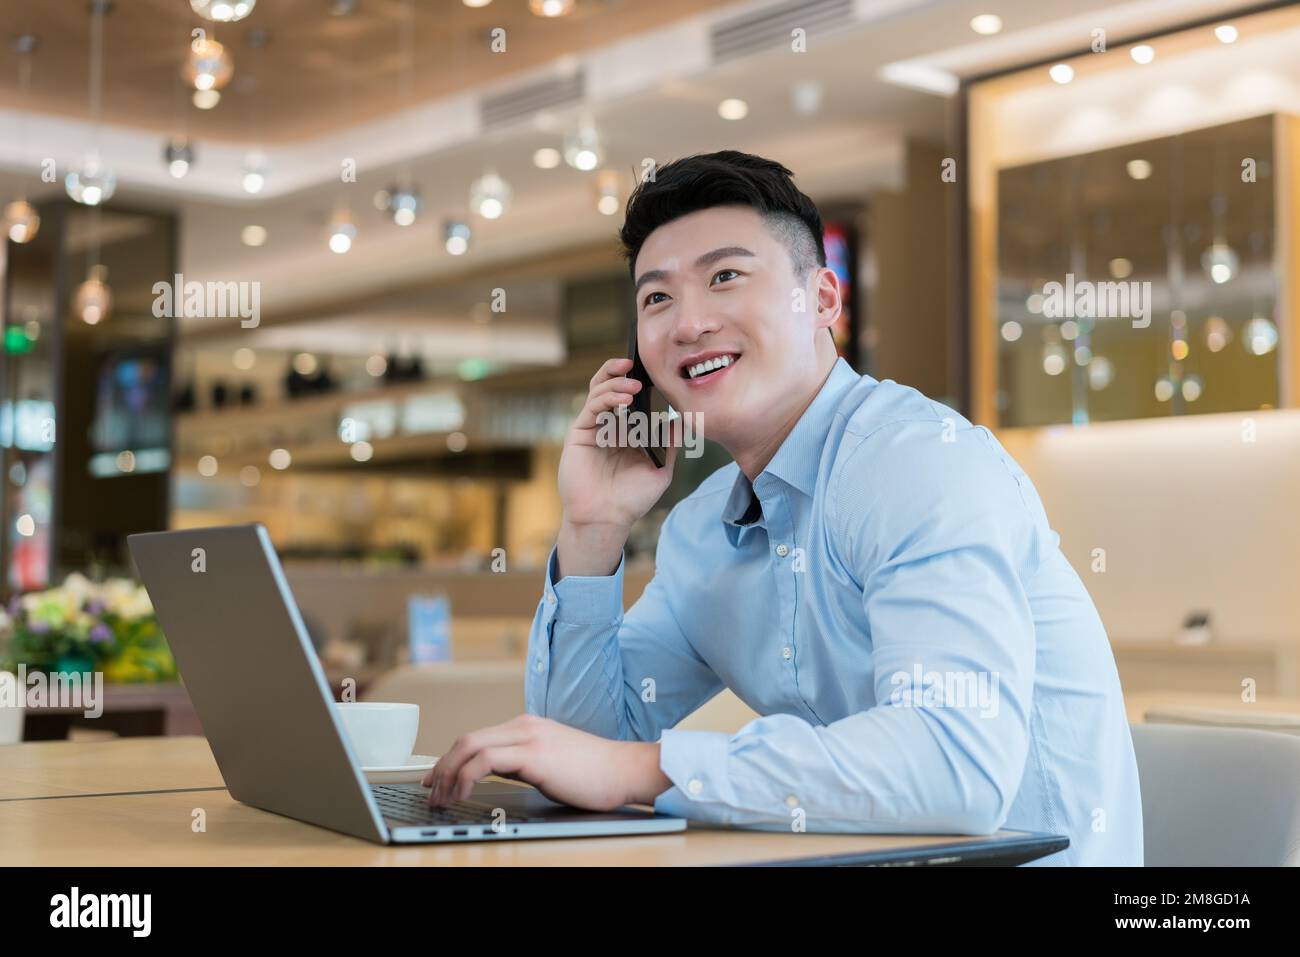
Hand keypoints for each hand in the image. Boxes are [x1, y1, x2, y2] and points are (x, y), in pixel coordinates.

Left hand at [422, 713, 670, 811]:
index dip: (449, 758)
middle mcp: (525, 726)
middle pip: (466, 740)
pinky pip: (485, 761)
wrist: (626, 770)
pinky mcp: (534, 755)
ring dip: (447, 774)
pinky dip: (464, 777)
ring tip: (441, 799)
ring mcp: (529, 738)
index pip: (477, 738)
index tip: (435, 779)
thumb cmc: (597, 772)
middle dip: (441, 766)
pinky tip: (462, 796)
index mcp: (528, 727)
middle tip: (430, 791)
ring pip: (469, 746)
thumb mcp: (552, 761)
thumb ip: (523, 761)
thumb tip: (496, 774)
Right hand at [557, 357, 680, 530]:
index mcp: (627, 431)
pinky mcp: (579, 434)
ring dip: (615, 383)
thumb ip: (670, 444)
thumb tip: (683, 421)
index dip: (638, 381)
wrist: (607, 518)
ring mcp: (593, 428)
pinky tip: (622, 397)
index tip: (653, 371)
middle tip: (635, 363)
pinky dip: (606, 397)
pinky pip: (591, 407)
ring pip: (599, 392)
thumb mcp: (661, 469)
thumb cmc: (631, 498)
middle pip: (610, 386)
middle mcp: (609, 425)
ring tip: (632, 385)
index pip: (630, 397)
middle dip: (620, 371)